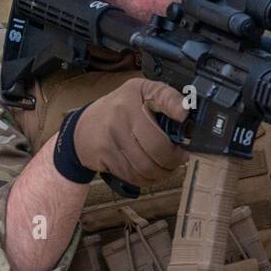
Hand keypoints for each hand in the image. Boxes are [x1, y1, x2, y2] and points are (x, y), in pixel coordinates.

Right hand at [74, 77, 189, 187]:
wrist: (82, 128)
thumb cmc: (120, 109)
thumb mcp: (141, 92)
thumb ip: (165, 97)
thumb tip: (187, 112)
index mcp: (135, 94)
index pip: (160, 97)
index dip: (174, 106)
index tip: (184, 115)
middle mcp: (122, 114)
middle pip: (157, 146)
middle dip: (174, 158)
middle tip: (180, 158)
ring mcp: (111, 137)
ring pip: (146, 166)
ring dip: (163, 172)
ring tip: (167, 167)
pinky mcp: (104, 157)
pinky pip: (133, 176)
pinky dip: (147, 179)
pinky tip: (151, 172)